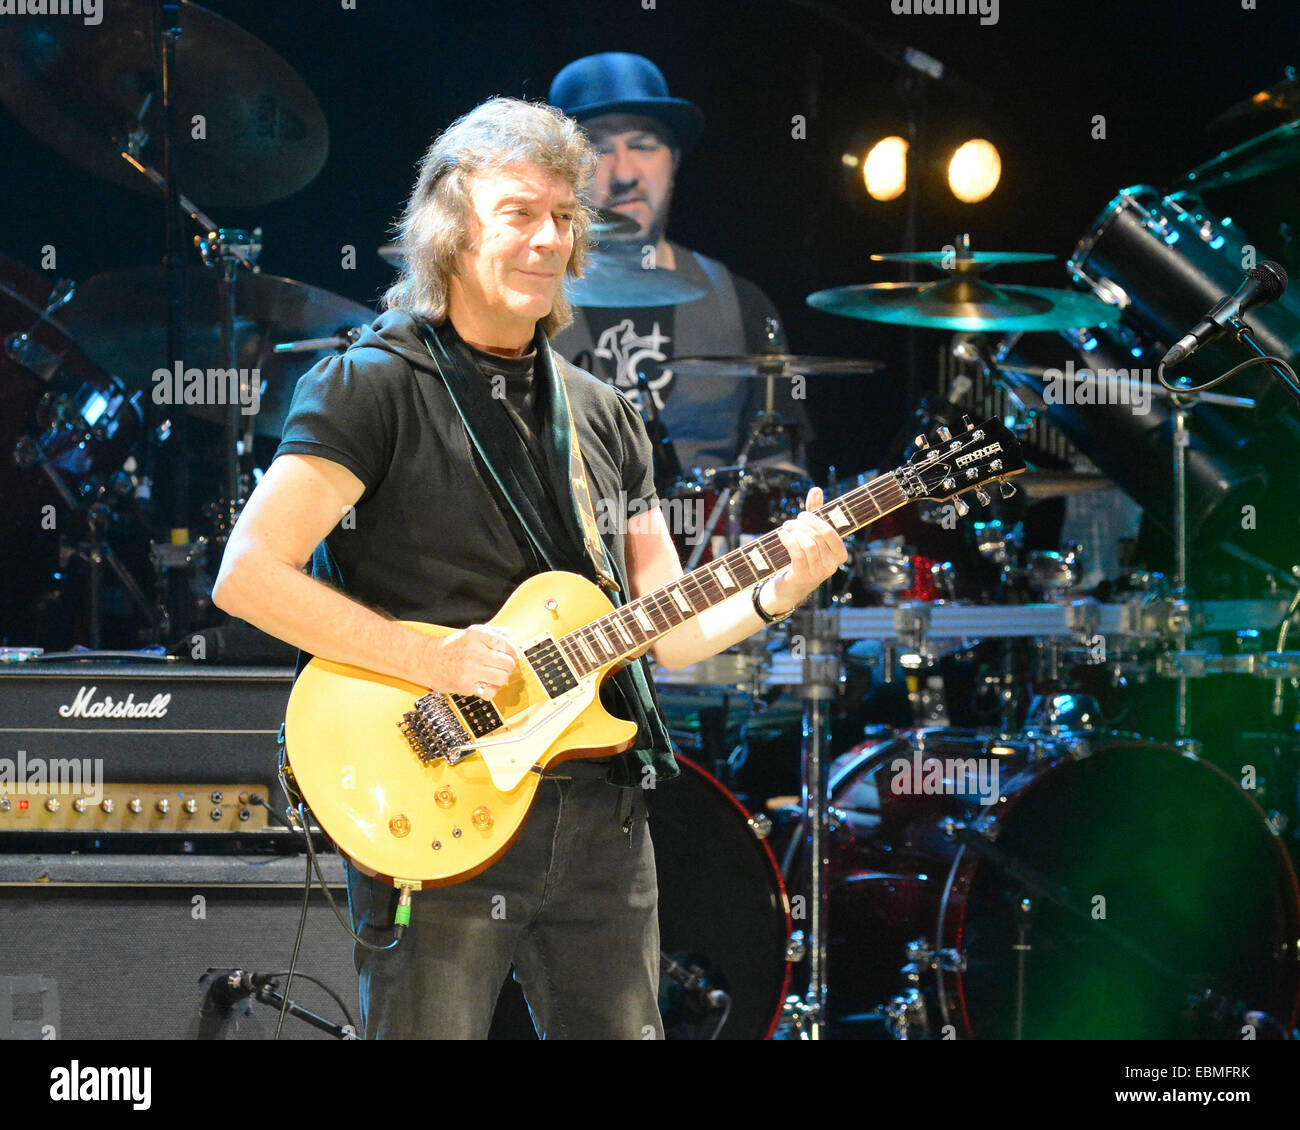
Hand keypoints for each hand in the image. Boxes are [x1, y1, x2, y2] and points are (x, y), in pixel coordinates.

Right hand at [424, 624, 517, 698]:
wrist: (427, 660)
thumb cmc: (451, 648)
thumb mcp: (471, 633)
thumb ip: (493, 633)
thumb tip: (512, 639)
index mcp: (477, 634)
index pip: (507, 644)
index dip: (512, 652)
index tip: (510, 655)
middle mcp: (474, 651)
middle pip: (508, 663)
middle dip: (508, 666)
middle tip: (501, 666)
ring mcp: (470, 669)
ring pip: (502, 678)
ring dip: (500, 678)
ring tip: (492, 675)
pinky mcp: (466, 685)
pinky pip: (490, 692)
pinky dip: (490, 691)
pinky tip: (484, 684)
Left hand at [765, 487, 848, 614]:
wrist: (787, 589)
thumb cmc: (800, 558)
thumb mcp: (809, 535)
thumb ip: (815, 513)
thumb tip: (817, 489)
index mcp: (839, 554)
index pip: (831, 532)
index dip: (816, 519)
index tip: (802, 515)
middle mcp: (833, 565)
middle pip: (818, 535)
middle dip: (801, 525)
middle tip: (789, 523)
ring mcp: (819, 573)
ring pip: (809, 542)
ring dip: (794, 532)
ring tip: (785, 529)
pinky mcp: (804, 576)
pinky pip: (798, 552)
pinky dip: (789, 539)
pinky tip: (782, 534)